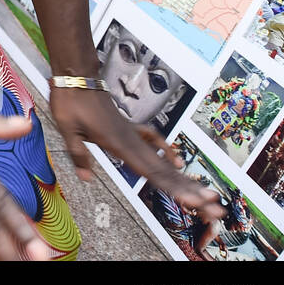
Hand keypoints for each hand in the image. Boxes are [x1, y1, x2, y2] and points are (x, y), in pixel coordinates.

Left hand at [50, 87, 222, 221]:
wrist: (77, 77)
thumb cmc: (70, 102)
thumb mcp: (67, 129)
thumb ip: (79, 153)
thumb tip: (87, 178)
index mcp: (120, 144)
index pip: (152, 172)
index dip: (174, 189)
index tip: (195, 202)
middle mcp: (132, 141)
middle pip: (166, 171)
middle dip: (191, 190)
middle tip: (216, 207)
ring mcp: (132, 134)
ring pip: (162, 159)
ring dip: (184, 177)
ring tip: (206, 193)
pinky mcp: (129, 128)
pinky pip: (153, 141)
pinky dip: (166, 151)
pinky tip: (176, 162)